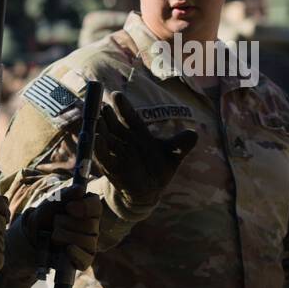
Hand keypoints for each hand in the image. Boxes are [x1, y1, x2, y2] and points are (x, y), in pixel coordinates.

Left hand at [24, 184, 102, 271]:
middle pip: (89, 225)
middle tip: (55, 222)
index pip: (96, 206)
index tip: (68, 208)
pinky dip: (74, 253)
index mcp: (88, 209)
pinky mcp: (85, 259)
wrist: (32, 237)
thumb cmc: (46, 217)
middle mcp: (93, 226)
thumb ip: (65, 196)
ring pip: (85, 240)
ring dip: (63, 237)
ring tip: (53, 235)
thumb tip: (80, 189)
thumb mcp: (51, 203)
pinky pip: (85, 258)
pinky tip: (66, 249)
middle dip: (66, 223)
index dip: (84, 207)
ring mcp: (90, 243)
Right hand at [93, 91, 197, 207]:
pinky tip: (96, 139)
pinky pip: (104, 158)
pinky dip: (99, 149)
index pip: (129, 116)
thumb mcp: (173, 154)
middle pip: (112, 124)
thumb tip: (194, 135)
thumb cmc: (159, 168)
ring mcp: (116, 154)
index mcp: (137, 133)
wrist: (148, 192)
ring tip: (94, 118)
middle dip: (106, 114)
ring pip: (104, 138)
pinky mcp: (113, 169)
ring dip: (99, 128)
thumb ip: (181, 144)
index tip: (116, 95)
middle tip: (100, 102)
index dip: (122, 106)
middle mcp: (123, 141)